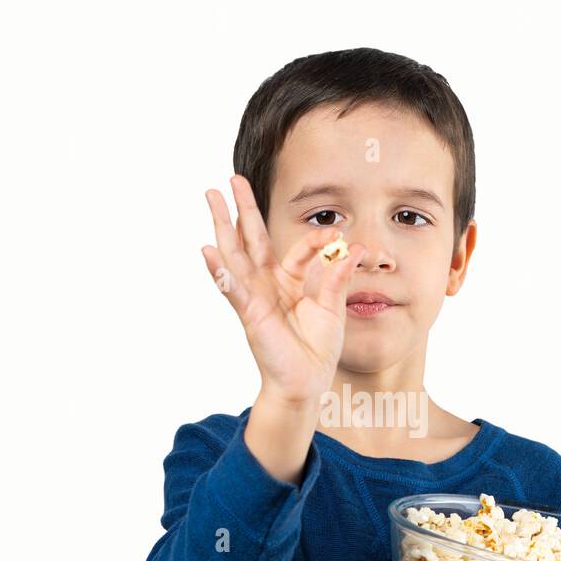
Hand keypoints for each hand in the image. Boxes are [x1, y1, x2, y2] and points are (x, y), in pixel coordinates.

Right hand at [201, 175, 366, 406]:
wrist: (307, 381)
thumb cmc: (317, 347)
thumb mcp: (332, 306)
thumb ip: (338, 277)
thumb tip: (354, 248)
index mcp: (288, 279)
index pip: (298, 248)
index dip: (317, 239)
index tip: (337, 235)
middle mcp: (267, 283)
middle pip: (252, 238)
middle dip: (242, 208)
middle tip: (231, 179)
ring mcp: (255, 295)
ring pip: (234, 253)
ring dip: (222, 225)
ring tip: (210, 197)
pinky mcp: (249, 313)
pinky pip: (231, 289)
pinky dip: (219, 271)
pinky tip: (206, 251)